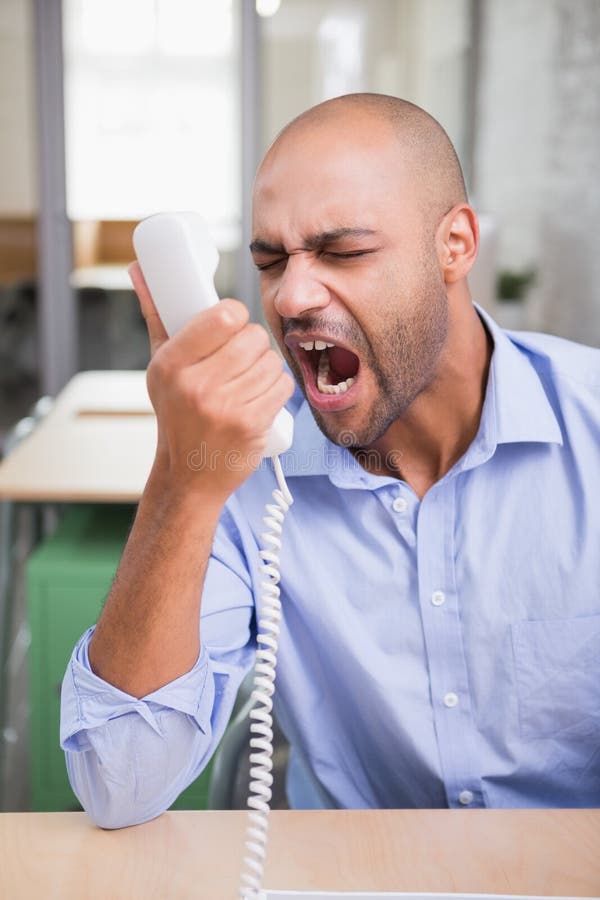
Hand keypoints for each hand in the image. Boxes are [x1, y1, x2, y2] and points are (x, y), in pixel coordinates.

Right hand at [129, 262, 294, 499]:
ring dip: (265, 368)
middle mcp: (196, 385)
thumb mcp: (159, 366)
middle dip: (251, 345)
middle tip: (240, 360)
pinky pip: (281, 386)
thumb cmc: (176, 413)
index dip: (234, 317)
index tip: (230, 326)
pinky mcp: (250, 425)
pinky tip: (258, 399)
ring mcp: (224, 408)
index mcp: (171, 364)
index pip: (224, 315)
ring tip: (246, 382)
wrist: (189, 475)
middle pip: (252, 337)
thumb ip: (157, 315)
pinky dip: (276, 390)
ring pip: (270, 361)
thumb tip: (140, 268)